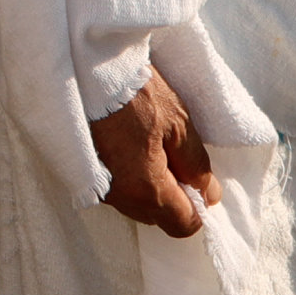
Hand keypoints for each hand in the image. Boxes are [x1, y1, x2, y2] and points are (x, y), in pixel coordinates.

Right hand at [91, 68, 219, 237]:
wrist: (86, 69)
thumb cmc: (135, 93)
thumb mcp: (178, 123)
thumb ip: (197, 165)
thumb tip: (209, 194)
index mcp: (146, 189)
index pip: (183, 225)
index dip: (198, 205)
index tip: (198, 176)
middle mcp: (120, 198)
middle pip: (159, 217)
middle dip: (174, 195)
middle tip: (174, 152)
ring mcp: (101, 188)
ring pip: (138, 203)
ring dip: (151, 185)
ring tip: (151, 143)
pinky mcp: (88, 174)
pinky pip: (120, 189)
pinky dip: (132, 176)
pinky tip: (131, 143)